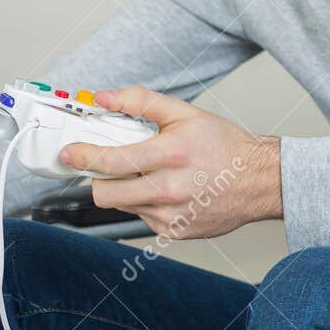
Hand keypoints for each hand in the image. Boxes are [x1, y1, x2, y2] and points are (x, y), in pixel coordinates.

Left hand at [60, 85, 282, 239]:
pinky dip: (145, 203)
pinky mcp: (175, 231)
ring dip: (124, 190)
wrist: (260, 181)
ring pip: (123, 205)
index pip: (113, 160)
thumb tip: (104, 97)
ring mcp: (172, 215)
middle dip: (96, 180)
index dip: (84, 156)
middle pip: (106, 194)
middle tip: (101, 168)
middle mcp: (170, 189)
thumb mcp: (185, 113)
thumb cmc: (225, 147)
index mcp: (171, 154)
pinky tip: (166, 190)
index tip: (69, 154)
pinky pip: (143, 218)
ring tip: (147, 174)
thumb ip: (141, 101)